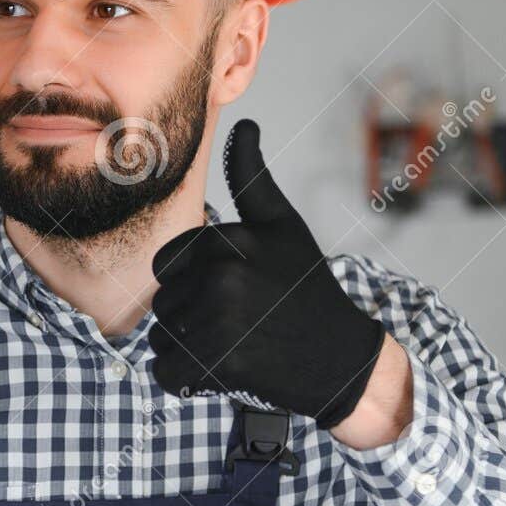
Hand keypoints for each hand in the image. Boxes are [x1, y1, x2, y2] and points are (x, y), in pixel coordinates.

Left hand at [150, 118, 387, 429]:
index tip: (236, 290)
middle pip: (164, 302)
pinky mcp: (221, 364)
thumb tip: (244, 124)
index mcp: (229, 240)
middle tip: (238, 321)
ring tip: (236, 344)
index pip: (167, 264)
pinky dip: (185, 380)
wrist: (342, 360)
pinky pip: (167, 373)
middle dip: (189, 316)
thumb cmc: (305, 289)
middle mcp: (223, 275)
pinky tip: (222, 372)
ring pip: (163, 338)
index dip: (194, 282)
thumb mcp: (282, 226)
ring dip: (188, 349)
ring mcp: (221, 320)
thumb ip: (253, 178)